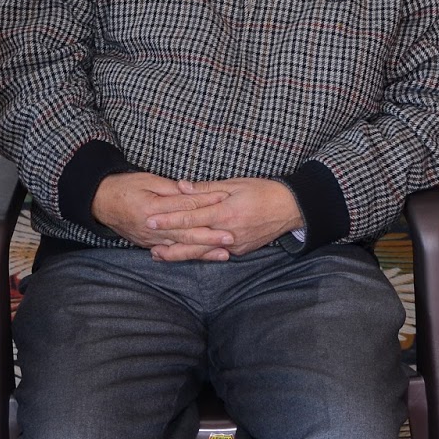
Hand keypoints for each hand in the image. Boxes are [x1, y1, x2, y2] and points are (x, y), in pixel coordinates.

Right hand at [91, 172, 229, 249]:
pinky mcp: (149, 245)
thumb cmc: (125, 187)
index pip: (184, 205)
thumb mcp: (148, 180)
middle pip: (185, 233)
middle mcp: (152, 228)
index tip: (224, 200)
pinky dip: (190, 256)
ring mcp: (151, 239)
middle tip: (231, 236)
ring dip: (204, 251)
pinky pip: (173, 253)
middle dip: (210, 236)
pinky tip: (204, 258)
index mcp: (152, 208)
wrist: (100, 202)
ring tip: (224, 253)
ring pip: (181, 247)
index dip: (205, 203)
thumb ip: (171, 189)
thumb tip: (192, 191)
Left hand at [146, 178, 302, 260]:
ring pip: (201, 252)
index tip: (151, 219)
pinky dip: (197, 254)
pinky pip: (214, 253)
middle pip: (193, 240)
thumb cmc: (264, 191)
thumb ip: (207, 189)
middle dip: (168, 241)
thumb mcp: (235, 184)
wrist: (291, 209)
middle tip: (147, 242)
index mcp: (226, 212)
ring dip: (179, 254)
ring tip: (159, 254)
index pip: (192, 216)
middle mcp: (229, 232)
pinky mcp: (240, 251)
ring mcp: (235, 245)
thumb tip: (181, 187)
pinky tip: (183, 254)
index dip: (170, 219)